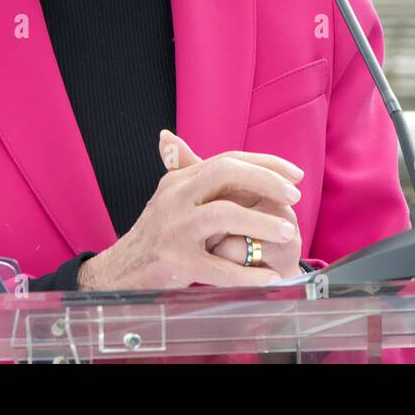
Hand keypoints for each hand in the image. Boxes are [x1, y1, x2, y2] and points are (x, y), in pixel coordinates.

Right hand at [77, 130, 303, 290]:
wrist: (119, 272)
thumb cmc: (155, 234)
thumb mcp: (168, 197)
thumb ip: (184, 170)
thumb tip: (170, 136)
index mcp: (179, 181)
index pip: (226, 160)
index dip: (265, 164)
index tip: (294, 174)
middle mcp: (174, 199)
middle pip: (225, 174)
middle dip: (266, 181)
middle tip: (295, 195)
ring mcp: (174, 230)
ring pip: (224, 215)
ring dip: (262, 222)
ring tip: (288, 231)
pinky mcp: (176, 263)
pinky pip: (220, 267)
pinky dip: (248, 273)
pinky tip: (269, 277)